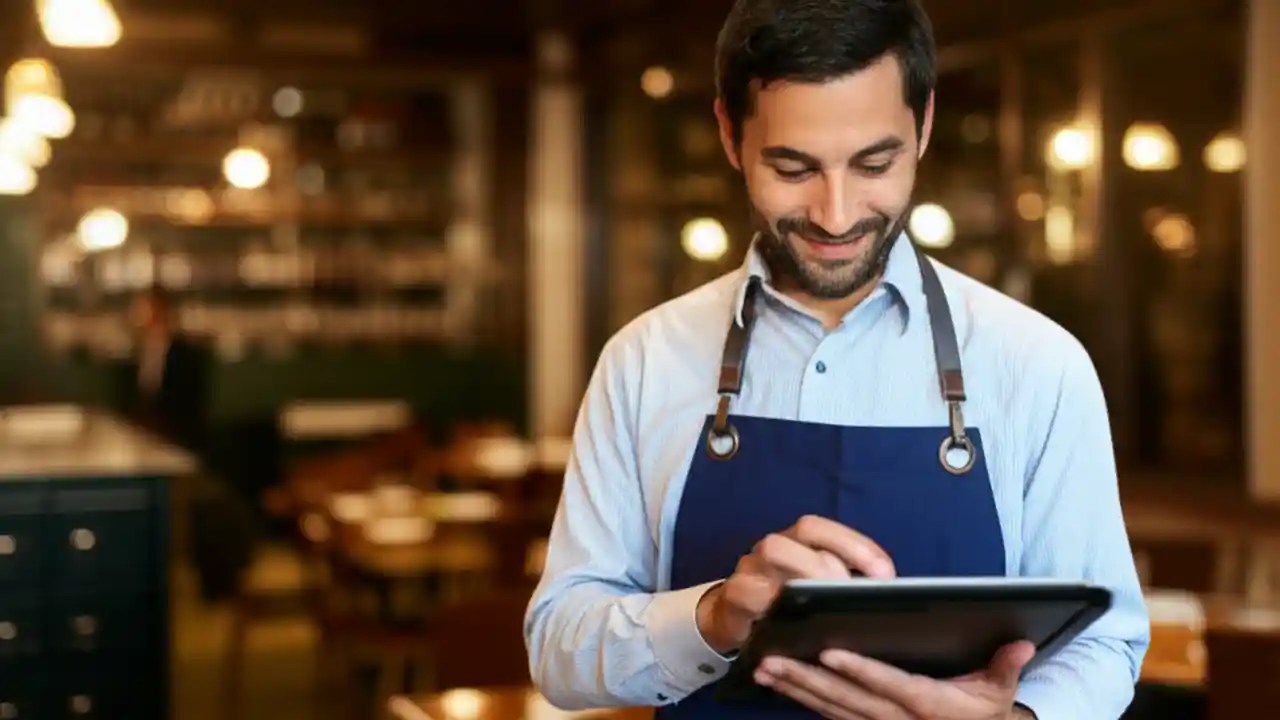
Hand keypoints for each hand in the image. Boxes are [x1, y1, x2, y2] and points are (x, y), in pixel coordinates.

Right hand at [696, 515, 894, 654]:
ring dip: (806, 574)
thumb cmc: (786, 604)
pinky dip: (771, 604)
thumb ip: (843, 585)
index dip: (857, 545)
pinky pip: (747, 591)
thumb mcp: (815, 591)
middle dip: (835, 559)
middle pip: (802, 530)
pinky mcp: (733, 595)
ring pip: (772, 550)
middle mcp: (776, 545)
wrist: (734, 619)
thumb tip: (885, 592)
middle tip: (853, 595)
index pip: (828, 526)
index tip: (885, 575)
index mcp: (800, 541)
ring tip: (824, 606)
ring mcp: (751, 566)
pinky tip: (791, 626)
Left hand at [754, 640, 1036, 719]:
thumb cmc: (982, 715)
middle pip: (846, 700)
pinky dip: (801, 700)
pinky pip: (828, 716)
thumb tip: (1020, 644)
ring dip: (794, 689)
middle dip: (807, 679)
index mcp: (929, 706)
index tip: (831, 652)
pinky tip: (777, 683)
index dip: (861, 671)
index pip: (890, 686)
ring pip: (829, 709)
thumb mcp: (998, 695)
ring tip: (763, 668)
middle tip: (773, 659)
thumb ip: (1004, 667)